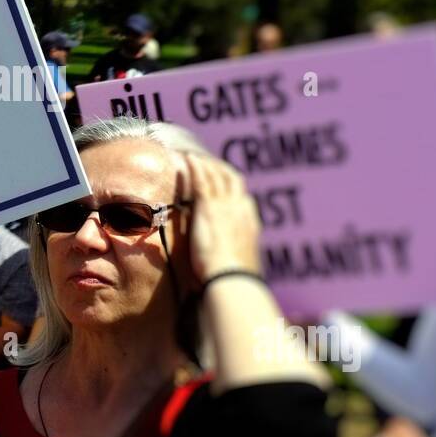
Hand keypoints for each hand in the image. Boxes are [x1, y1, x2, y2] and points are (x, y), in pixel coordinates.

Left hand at [177, 152, 260, 283]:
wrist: (231, 278)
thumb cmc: (233, 280)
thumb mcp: (239, 267)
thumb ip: (234, 261)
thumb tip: (232, 271)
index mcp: (249, 224)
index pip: (243, 199)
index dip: (233, 189)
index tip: (225, 184)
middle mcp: (240, 209)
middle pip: (233, 180)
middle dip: (221, 169)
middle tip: (209, 163)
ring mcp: (225, 206)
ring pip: (216, 176)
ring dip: (206, 164)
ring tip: (194, 156)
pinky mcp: (208, 207)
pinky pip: (201, 180)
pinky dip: (195, 167)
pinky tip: (186, 159)